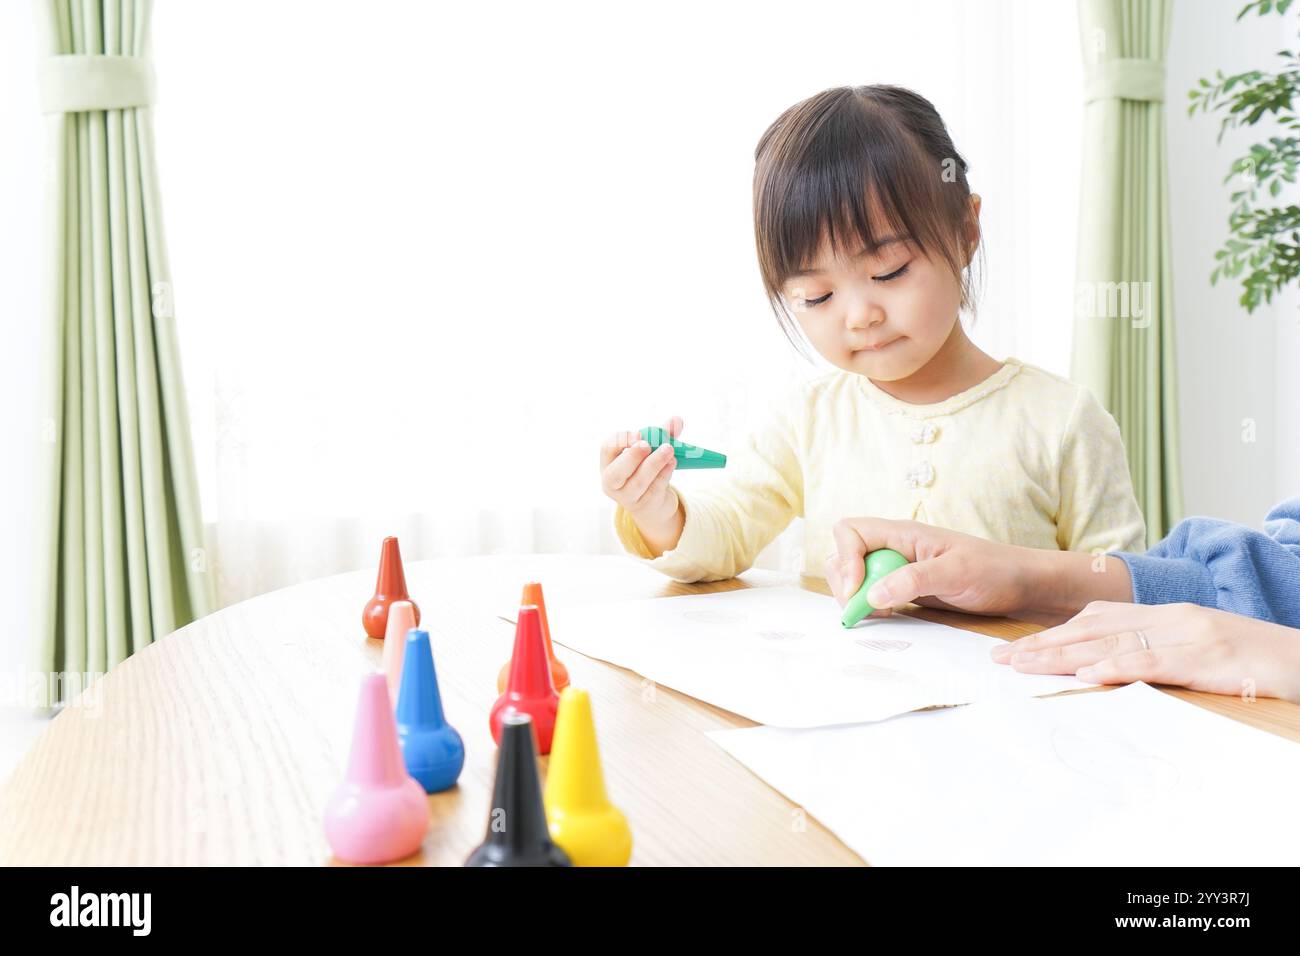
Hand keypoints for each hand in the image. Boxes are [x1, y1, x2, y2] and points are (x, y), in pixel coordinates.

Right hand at [600, 416, 683, 552]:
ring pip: (638, 482)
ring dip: (654, 464)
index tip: (638, 434)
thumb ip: (662, 434)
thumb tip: (676, 420)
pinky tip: (672, 462)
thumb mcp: (652, 450)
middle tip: (647, 444)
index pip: (607, 449)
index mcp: (608, 464)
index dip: (620, 441)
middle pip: (616, 472)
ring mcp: (628, 497)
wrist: (654, 502)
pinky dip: (664, 474)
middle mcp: (613, 483)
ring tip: (668, 449)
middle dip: (632, 457)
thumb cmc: (647, 470)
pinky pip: (654, 489)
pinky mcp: (645, 505)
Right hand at [824, 517, 1133, 624]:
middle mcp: (895, 547)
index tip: (860, 590)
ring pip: (854, 575)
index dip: (846, 559)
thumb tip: (872, 594)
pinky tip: (887, 617)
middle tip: (862, 610)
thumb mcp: (957, 572)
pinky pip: (871, 592)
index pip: (850, 532)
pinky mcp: (904, 587)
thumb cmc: (995, 570)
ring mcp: (898, 567)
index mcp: (903, 533)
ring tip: (877, 614)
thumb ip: (915, 579)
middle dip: (845, 582)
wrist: (1023, 585)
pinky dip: (868, 606)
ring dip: (855, 596)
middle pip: (844, 555)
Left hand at [992, 601, 1299, 701]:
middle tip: (1001, 659)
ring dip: (1064, 655)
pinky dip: (1118, 665)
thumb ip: (1150, 651)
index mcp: (1162, 614)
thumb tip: (1100, 666)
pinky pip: (1154, 662)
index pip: (1094, 619)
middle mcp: (1168, 618)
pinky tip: (1088, 673)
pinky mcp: (1205, 657)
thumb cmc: (1248, 659)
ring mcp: (1187, 634)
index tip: (1014, 648)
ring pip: (1112, 642)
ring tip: (1026, 666)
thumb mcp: (1193, 649)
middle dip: (1043, 644)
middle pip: (1092, 629)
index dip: (1051, 633)